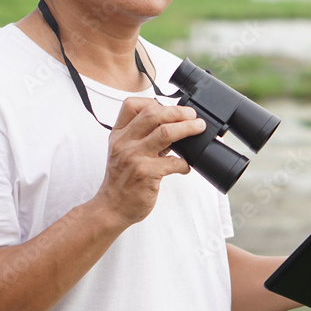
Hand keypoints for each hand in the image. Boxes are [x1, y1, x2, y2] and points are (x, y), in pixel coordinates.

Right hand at [94, 97, 205, 226]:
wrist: (112, 208)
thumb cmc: (121, 180)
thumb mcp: (123, 152)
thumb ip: (141, 137)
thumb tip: (171, 125)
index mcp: (118, 134)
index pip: (131, 106)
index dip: (153, 102)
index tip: (170, 107)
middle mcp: (124, 143)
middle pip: (153, 114)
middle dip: (177, 112)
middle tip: (192, 115)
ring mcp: (134, 157)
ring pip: (166, 133)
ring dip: (187, 129)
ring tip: (198, 129)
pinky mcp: (146, 174)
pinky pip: (173, 162)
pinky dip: (184, 163)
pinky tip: (186, 166)